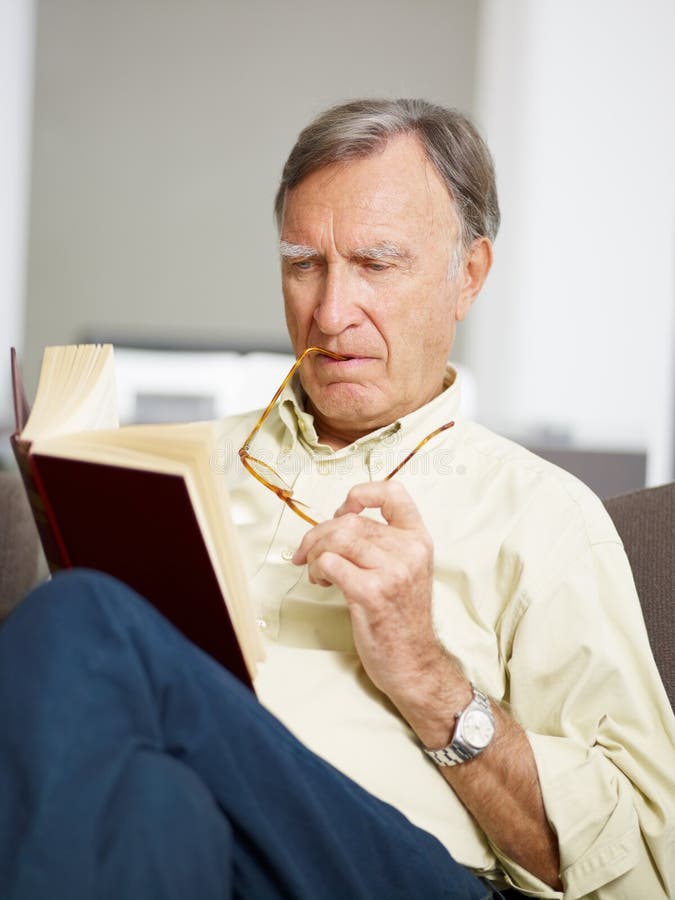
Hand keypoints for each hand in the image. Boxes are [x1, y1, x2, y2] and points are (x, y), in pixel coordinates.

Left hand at [292, 480, 452, 708]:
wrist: (413, 663)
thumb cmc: (401, 618)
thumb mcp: (403, 570)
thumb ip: (380, 543)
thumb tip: (336, 523)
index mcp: (418, 540)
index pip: (394, 493)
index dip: (362, 493)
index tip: (344, 509)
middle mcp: (409, 551)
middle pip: (350, 520)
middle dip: (318, 534)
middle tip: (307, 552)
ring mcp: (392, 571)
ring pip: (337, 538)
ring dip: (315, 552)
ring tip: (316, 570)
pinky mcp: (371, 593)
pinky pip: (330, 563)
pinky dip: (316, 569)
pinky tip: (322, 582)